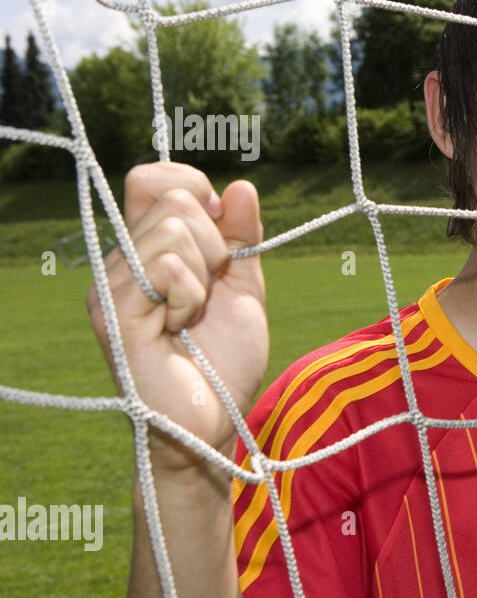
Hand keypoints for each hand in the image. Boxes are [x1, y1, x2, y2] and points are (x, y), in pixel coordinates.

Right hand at [86, 162, 268, 473]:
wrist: (214, 420)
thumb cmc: (224, 361)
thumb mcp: (244, 287)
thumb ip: (242, 236)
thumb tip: (241, 185)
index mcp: (147, 248)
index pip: (156, 177)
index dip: (197, 188)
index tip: (223, 230)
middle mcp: (120, 260)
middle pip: (172, 196)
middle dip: (214, 240)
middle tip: (209, 289)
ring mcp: (112, 284)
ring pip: (171, 226)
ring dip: (204, 272)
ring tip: (192, 313)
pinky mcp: (114, 311)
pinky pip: (166, 266)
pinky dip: (190, 295)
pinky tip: (179, 327)